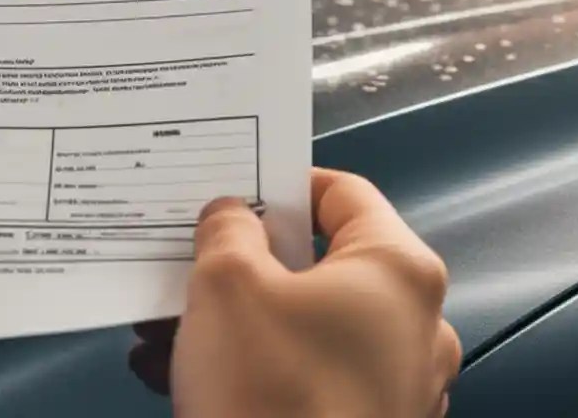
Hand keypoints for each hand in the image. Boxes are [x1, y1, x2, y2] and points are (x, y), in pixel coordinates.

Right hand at [129, 169, 460, 417]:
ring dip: (231, 322)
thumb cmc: (273, 393)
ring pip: (301, 327)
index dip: (284, 184)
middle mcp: (413, 326)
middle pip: (318, 266)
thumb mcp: (227, 284)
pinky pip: (301, 379)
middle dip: (241, 265)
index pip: (345, 194)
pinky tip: (178, 374)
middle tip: (189, 262)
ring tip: (164, 327)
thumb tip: (234, 217)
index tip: (237, 189)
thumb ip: (228, 230)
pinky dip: (247, 369)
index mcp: (397, 272)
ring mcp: (395, 385)